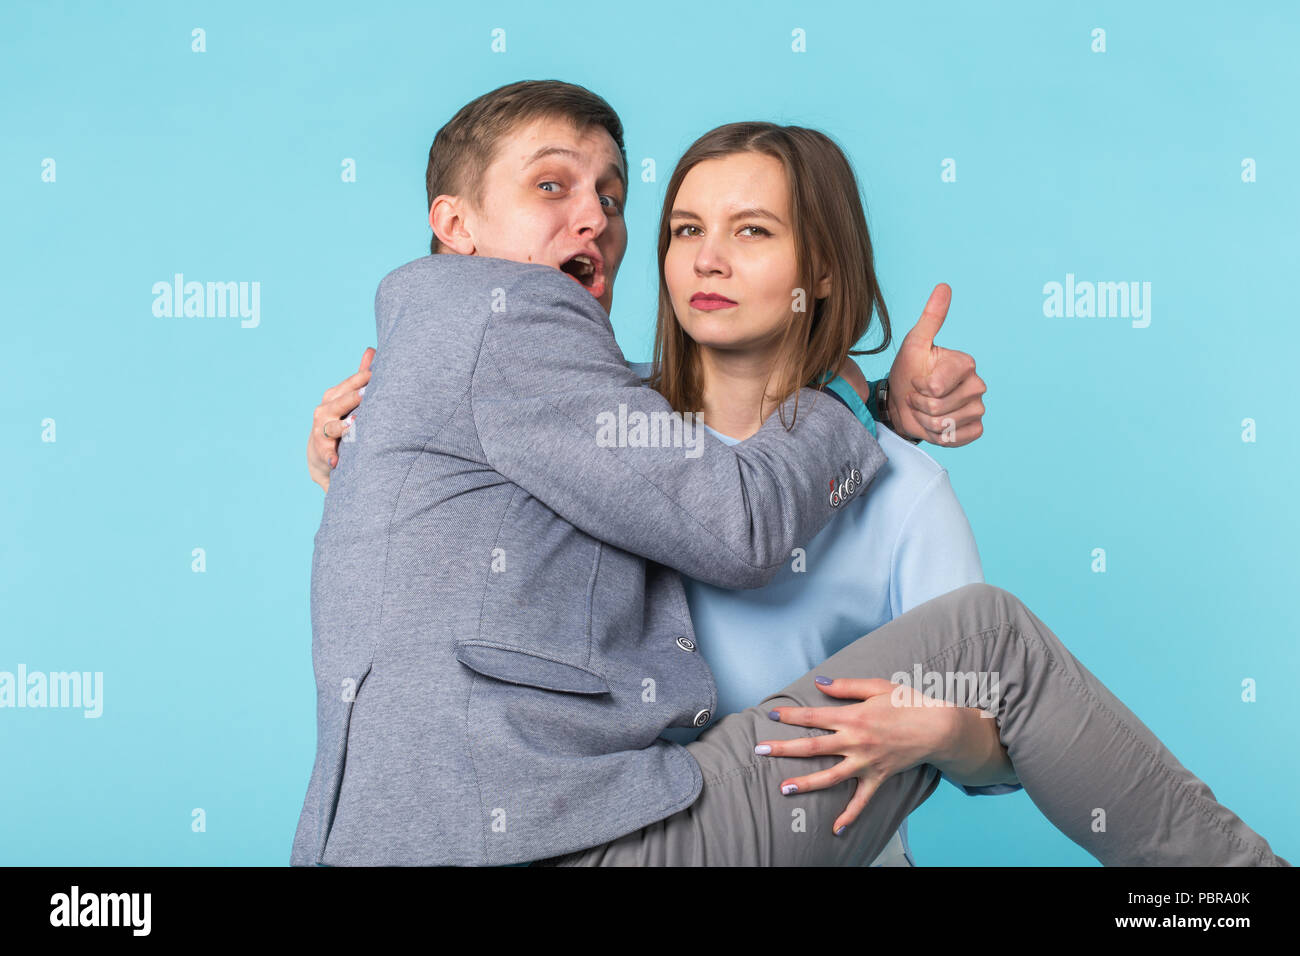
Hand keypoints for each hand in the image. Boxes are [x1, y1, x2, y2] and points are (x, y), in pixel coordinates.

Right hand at [308, 347, 374, 492]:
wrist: (322, 452)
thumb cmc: (341, 418)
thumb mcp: (349, 397)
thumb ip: (360, 376)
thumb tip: (372, 350)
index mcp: (335, 395)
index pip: (350, 384)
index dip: (363, 378)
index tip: (376, 373)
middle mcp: (325, 409)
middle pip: (341, 402)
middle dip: (353, 398)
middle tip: (367, 394)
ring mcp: (322, 429)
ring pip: (333, 426)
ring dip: (343, 426)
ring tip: (353, 425)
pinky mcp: (321, 449)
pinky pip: (326, 452)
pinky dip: (331, 457)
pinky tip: (336, 461)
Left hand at [757, 677, 960, 834]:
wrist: (938, 728)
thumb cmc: (907, 703)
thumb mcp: (876, 687)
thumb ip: (846, 687)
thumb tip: (819, 683)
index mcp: (853, 717)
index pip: (814, 717)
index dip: (791, 716)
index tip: (771, 715)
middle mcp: (856, 741)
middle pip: (813, 747)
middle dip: (784, 749)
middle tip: (759, 750)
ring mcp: (866, 762)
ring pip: (830, 776)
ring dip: (805, 783)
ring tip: (783, 789)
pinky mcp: (878, 777)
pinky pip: (861, 801)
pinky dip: (849, 816)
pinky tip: (835, 829)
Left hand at [886, 284, 985, 444]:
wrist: (903, 403)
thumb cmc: (908, 371)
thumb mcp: (914, 343)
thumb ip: (931, 317)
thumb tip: (944, 286)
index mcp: (965, 363)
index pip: (937, 386)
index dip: (919, 387)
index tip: (917, 380)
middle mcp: (977, 385)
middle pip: (939, 408)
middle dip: (919, 406)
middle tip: (918, 397)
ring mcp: (978, 408)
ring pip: (944, 425)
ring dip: (925, 422)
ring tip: (924, 411)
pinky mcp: (975, 429)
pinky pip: (957, 439)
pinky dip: (939, 437)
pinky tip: (935, 426)